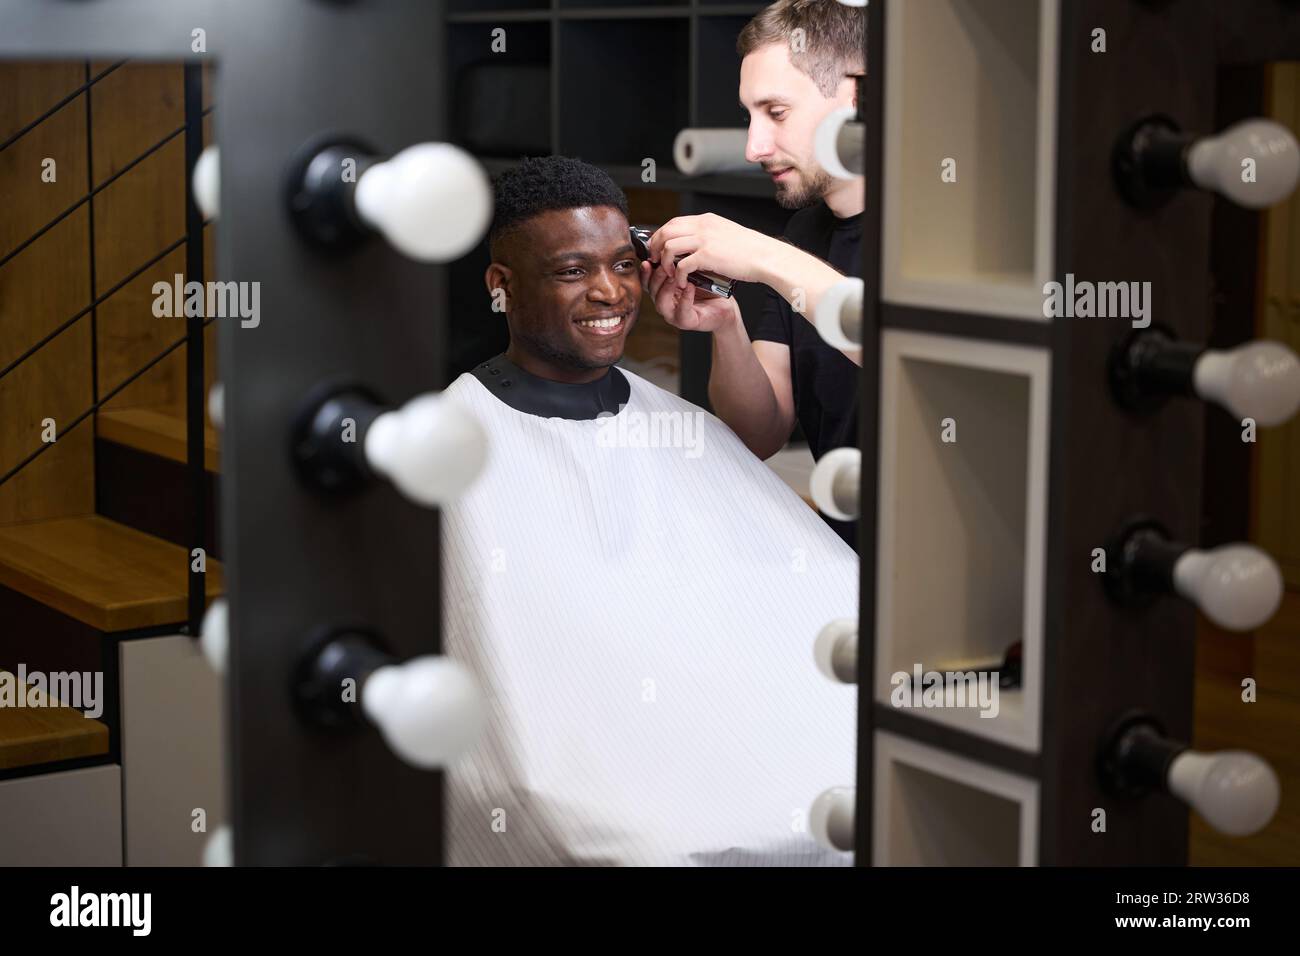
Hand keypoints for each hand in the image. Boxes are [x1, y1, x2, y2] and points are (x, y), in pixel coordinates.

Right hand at [642, 260, 738, 332]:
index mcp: (663, 289)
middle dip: (656, 276)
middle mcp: (665, 302)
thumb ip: (680, 261)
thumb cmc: (709, 288)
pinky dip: (685, 299)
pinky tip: (690, 287)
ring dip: (666, 288)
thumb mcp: (693, 270)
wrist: (725, 306)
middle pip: (651, 290)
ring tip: (676, 276)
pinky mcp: (687, 322)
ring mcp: (674, 314)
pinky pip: (681, 312)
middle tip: (665, 264)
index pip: (648, 280)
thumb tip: (671, 242)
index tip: (648, 258)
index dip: (646, 270)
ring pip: (661, 303)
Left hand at [646, 213, 781, 288]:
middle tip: (656, 261)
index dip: (661, 235)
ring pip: (669, 246)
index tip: (658, 247)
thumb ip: (709, 234)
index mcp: (706, 220)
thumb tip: (695, 242)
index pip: (674, 222)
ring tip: (669, 273)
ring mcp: (704, 240)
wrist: (765, 256)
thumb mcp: (726, 233)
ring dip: (665, 262)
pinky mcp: (707, 256)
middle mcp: (703, 227)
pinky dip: (678, 276)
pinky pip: (681, 265)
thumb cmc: (750, 249)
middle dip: (656, 247)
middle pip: (666, 231)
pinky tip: (682, 283)